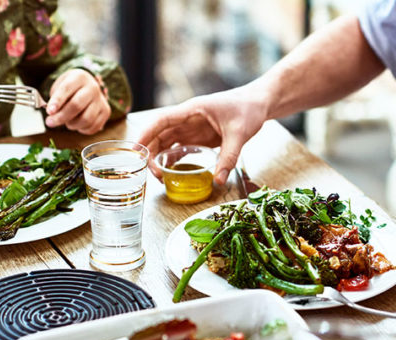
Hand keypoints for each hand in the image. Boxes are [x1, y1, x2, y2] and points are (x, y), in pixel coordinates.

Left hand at [45, 69, 110, 134]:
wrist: (88, 87)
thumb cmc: (70, 88)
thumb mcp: (60, 86)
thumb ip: (55, 98)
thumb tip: (53, 114)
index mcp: (79, 77)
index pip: (67, 89)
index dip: (57, 101)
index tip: (49, 112)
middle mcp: (93, 88)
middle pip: (77, 105)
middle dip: (61, 117)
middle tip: (50, 123)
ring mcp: (101, 100)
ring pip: (86, 119)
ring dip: (72, 124)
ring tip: (66, 122)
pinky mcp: (106, 112)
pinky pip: (93, 127)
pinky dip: (82, 129)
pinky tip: (77, 124)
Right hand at [138, 85, 267, 184]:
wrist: (259, 103)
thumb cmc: (248, 109)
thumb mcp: (239, 134)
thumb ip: (229, 157)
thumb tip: (218, 180)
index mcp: (192, 110)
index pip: (161, 120)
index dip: (146, 134)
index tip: (136, 150)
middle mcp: (188, 119)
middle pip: (160, 134)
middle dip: (152, 152)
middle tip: (153, 174)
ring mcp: (193, 128)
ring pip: (168, 142)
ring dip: (161, 157)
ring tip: (160, 177)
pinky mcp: (200, 136)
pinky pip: (181, 148)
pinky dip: (174, 159)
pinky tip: (171, 172)